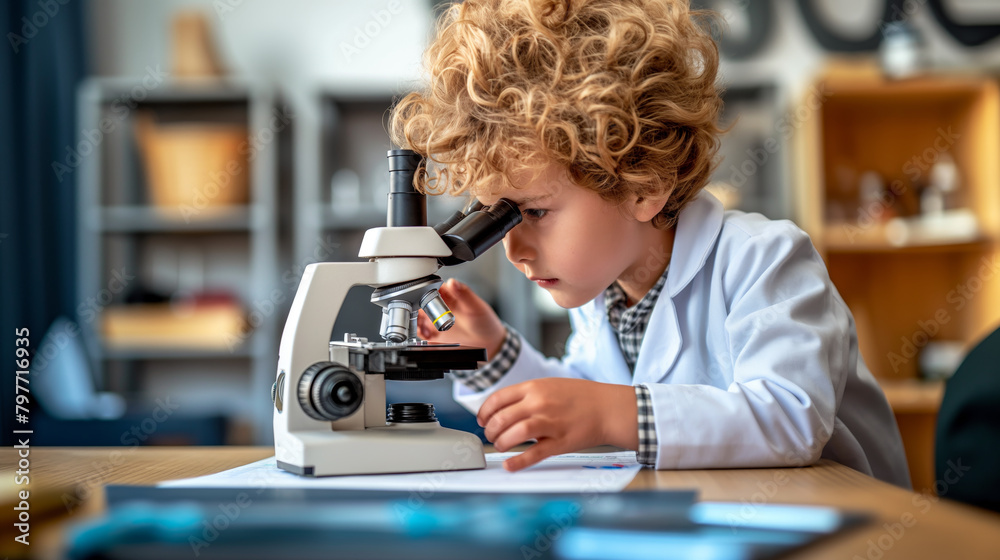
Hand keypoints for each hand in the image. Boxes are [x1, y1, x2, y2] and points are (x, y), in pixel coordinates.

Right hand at [417, 278, 505, 358]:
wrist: (488, 342)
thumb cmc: (484, 322)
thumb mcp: (476, 307)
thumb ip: (464, 294)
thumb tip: (453, 282)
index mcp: (449, 296)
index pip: (432, 289)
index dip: (426, 291)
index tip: (427, 297)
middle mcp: (440, 307)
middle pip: (421, 303)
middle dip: (417, 306)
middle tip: (422, 312)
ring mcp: (436, 321)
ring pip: (419, 317)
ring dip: (416, 320)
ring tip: (422, 324)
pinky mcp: (435, 334)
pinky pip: (421, 332)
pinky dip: (419, 332)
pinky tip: (426, 333)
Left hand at [477, 378, 638, 470]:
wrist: (608, 408)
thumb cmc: (580, 397)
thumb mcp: (550, 385)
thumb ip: (527, 395)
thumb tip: (503, 409)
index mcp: (534, 387)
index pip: (498, 399)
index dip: (484, 412)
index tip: (482, 420)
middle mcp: (539, 403)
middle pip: (502, 418)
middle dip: (491, 430)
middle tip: (492, 436)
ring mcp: (550, 423)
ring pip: (514, 434)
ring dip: (501, 443)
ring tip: (501, 446)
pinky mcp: (560, 442)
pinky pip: (534, 454)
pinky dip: (518, 462)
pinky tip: (509, 465)